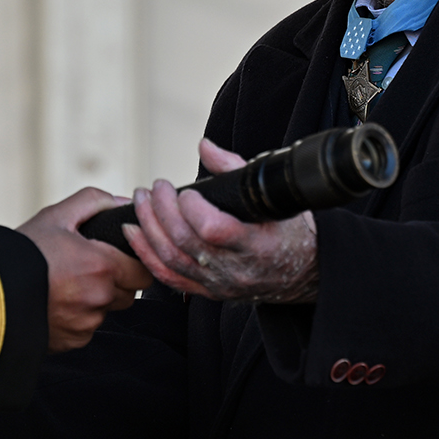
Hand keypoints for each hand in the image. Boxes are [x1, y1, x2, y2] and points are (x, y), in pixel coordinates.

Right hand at [17, 186, 152, 351]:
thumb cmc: (22, 252)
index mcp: (102, 266)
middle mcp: (99, 298)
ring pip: (105, 312)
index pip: (143, 272)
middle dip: (115, 283)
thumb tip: (122, 202)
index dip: (132, 264)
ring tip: (64, 286)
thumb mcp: (56, 216)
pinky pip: (85, 330)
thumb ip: (93, 202)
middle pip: (128, 294)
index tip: (116, 258)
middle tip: (85, 269)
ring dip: (94, 302)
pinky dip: (76, 320)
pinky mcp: (71, 342)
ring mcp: (85, 324)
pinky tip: (54, 304)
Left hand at [123, 138, 318, 302]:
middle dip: (162, 210)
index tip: (186, 189)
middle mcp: (237, 270)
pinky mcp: (208, 293)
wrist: (304, 272)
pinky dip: (146, 254)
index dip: (193, 208)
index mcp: (259, 245)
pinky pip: (169, 277)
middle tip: (156, 187)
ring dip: (148, 227)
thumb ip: (235, 168)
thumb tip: (204, 146)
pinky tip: (133, 232)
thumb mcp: (273, 196)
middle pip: (185, 242)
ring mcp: (220, 284)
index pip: (214, 230)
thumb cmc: (290, 230)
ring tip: (141, 201)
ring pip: (171, 260)